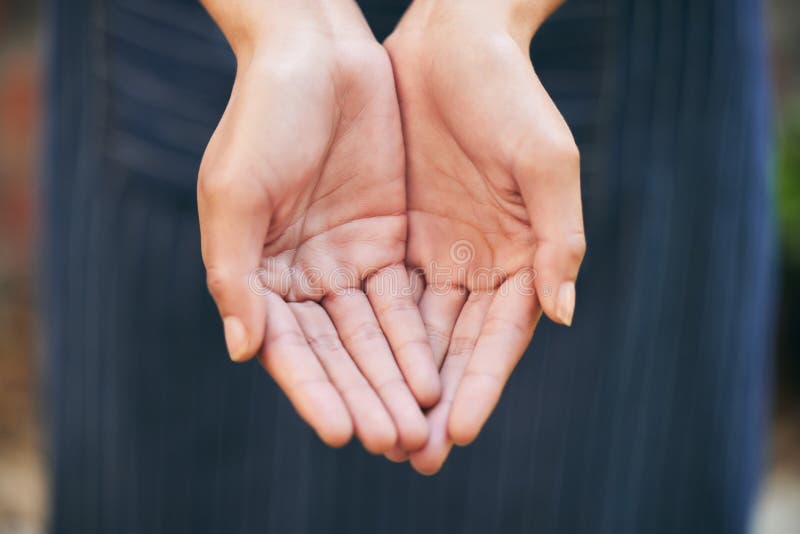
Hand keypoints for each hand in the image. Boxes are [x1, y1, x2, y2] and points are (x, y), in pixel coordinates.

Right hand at [198, 0, 439, 453]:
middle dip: (368, 398)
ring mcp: (349, 260)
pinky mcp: (390, 239)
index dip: (314, 391)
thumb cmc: (263, 118)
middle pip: (339, 352)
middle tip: (399, 444)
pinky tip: (439, 372)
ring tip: (424, 425)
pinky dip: (419, 336)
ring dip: (399, 379)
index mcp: (257, 273)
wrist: (318, 54)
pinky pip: (408, 297)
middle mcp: (304, 277)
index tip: (342, 432)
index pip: (289, 349)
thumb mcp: (235, 193)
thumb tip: (244, 352)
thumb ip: (235, 274)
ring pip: (377, 334)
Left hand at [384, 0, 584, 472]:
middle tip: (411, 457)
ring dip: (396, 380)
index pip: (499, 337)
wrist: (452, 41)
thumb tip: (564, 314)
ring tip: (377, 430)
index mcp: (521, 255)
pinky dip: (366, 332)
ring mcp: (434, 251)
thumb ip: (559, 237)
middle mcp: (477, 264)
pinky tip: (348, 369)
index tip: (455, 432)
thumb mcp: (545, 161)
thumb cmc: (509, 94)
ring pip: (412, 330)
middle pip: (454, 347)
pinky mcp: (395, 231)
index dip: (479, 385)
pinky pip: (377, 292)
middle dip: (432, 401)